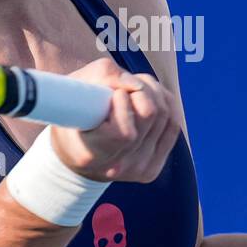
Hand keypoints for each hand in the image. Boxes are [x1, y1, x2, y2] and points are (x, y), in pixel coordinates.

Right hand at [49, 57, 179, 182]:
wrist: (75, 153)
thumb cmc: (74, 114)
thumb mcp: (75, 89)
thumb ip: (104, 77)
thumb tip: (136, 84)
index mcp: (90, 153)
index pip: (124, 132)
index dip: (123, 103)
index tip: (115, 93)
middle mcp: (116, 167)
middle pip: (150, 115)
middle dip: (141, 89)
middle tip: (124, 87)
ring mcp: (136, 170)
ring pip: (165, 116)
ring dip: (153, 92)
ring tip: (134, 90)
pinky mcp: (152, 168)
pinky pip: (173, 125)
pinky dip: (164, 104)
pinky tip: (149, 98)